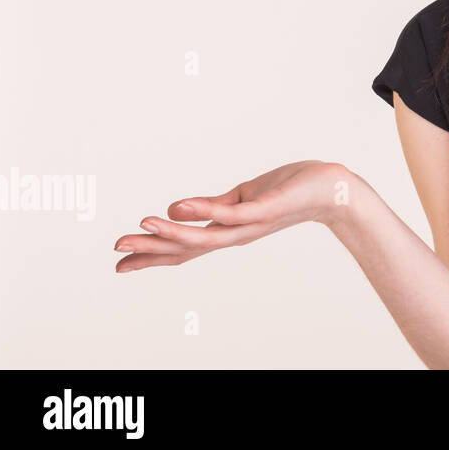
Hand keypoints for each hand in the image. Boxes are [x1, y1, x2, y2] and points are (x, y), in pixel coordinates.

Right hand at [114, 160, 351, 272]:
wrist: (332, 189)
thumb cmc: (290, 189)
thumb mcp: (243, 197)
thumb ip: (212, 206)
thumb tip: (176, 208)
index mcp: (229, 231)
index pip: (185, 247)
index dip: (153, 254)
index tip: (120, 260)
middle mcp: (236, 234)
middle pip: (187, 248)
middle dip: (151, 250)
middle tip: (117, 250)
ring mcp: (250, 224)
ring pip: (205, 236)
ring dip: (171, 232)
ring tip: (141, 224)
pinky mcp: (265, 208)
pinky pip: (231, 212)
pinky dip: (205, 210)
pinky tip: (180, 206)